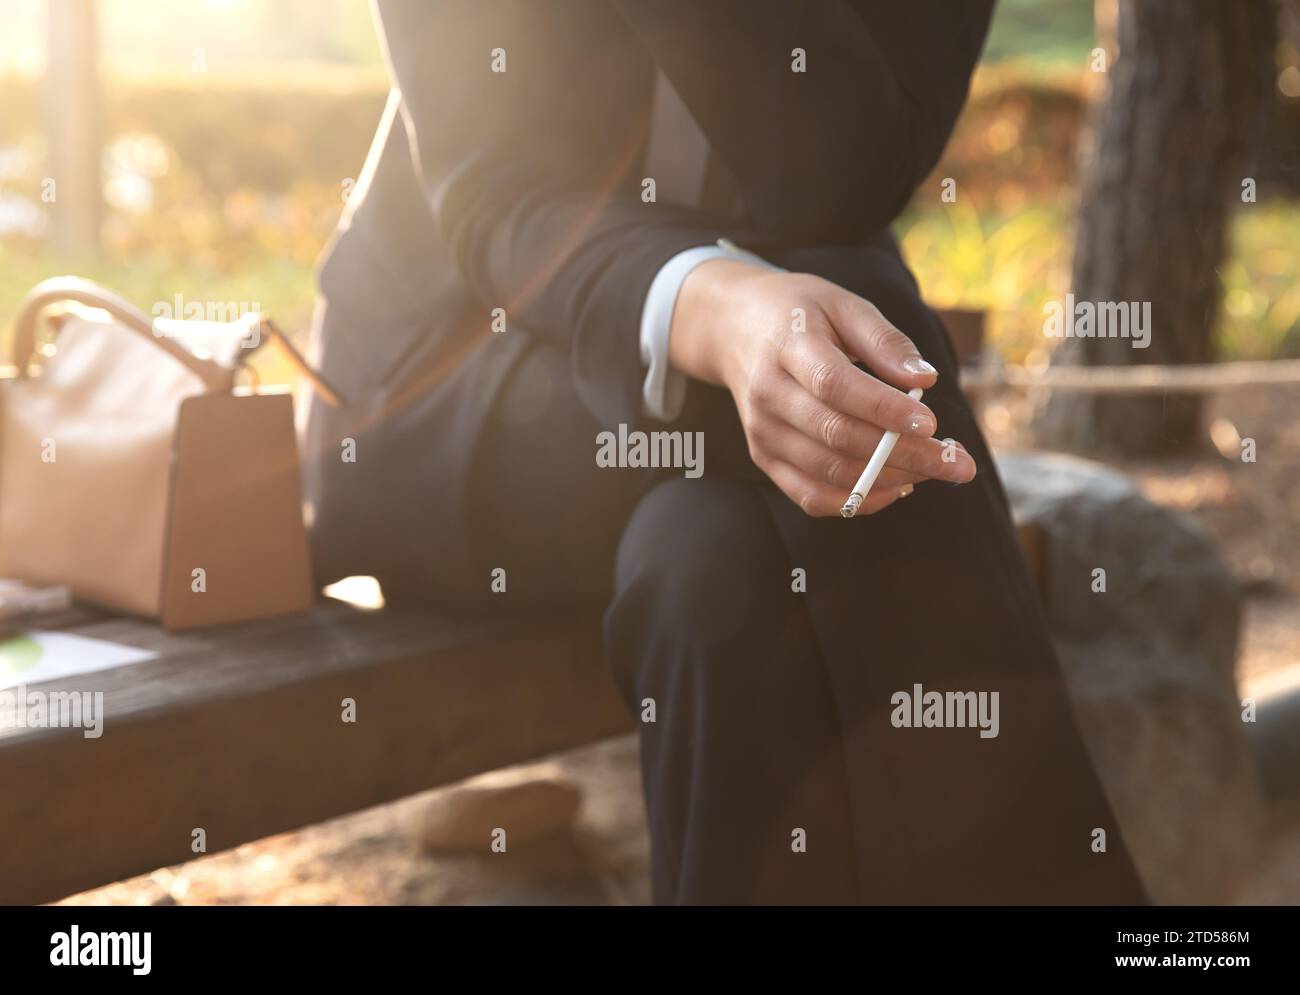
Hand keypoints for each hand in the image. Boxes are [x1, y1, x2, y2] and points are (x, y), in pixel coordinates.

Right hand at [668, 258, 976, 516]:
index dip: (884, 410)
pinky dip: (859, 500)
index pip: (834, 386)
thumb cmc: (801, 314)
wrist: (734, 329)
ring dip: (890, 479)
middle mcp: (769, 394)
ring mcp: (763, 432)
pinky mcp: (764, 457)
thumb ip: (885, 341)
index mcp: (788, 346)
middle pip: (837, 436)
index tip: (932, 423)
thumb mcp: (844, 305)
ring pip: (830, 472)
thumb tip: (925, 378)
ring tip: (936, 469)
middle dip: (905, 455)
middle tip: (959, 462)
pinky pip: (812, 497)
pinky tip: (897, 485)